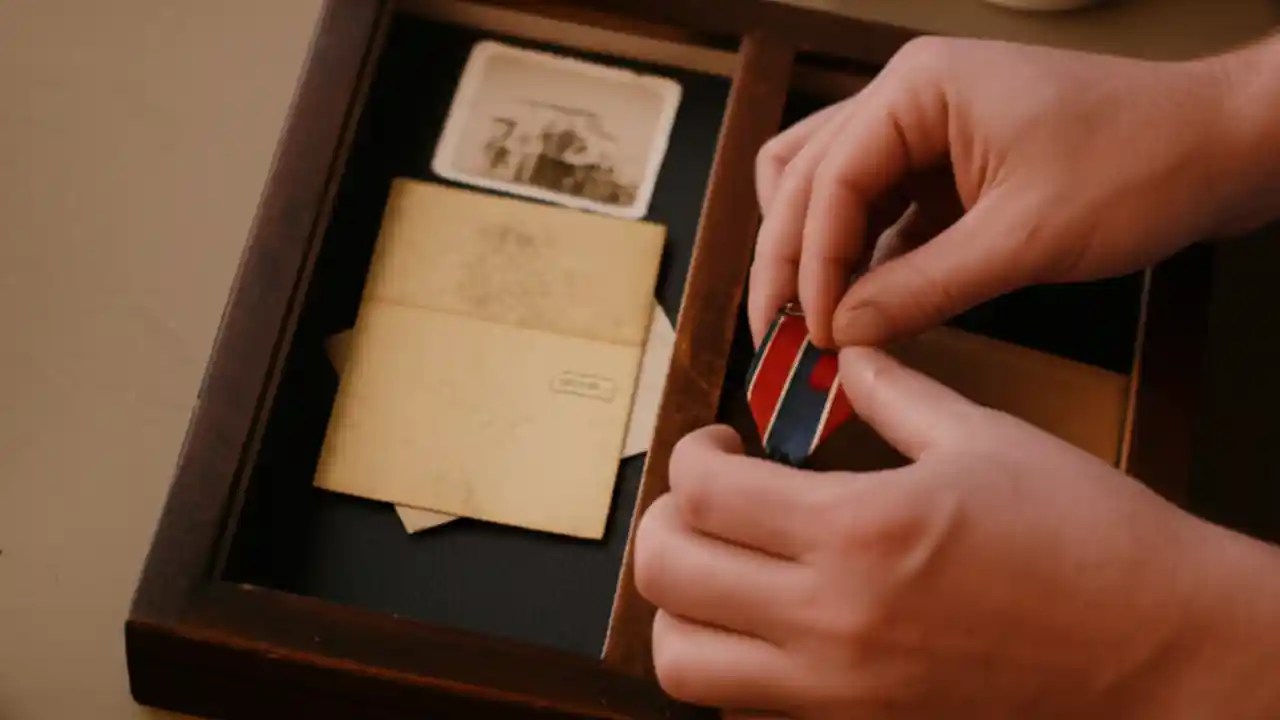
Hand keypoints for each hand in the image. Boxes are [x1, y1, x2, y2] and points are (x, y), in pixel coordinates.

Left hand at [635, 348, 1279, 718]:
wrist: (1159, 649)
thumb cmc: (1087, 540)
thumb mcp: (984, 438)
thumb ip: (894, 391)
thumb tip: (848, 354)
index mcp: (859, 530)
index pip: (700, 493)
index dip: (690, 454)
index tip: (718, 445)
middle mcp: (831, 620)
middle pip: (666, 573)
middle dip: (665, 521)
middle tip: (703, 499)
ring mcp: (838, 691)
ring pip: (681, 659)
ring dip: (679, 605)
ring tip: (719, 567)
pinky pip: (741, 707)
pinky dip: (729, 663)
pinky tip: (767, 624)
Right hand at [750, 37, 1272, 347]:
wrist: (1221, 146)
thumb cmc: (1141, 165)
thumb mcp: (1024, 239)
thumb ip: (922, 288)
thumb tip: (844, 334)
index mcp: (916, 88)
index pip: (826, 180)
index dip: (808, 264)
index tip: (809, 333)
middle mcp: (907, 97)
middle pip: (806, 179)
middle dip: (791, 260)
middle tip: (783, 337)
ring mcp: (924, 128)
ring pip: (829, 191)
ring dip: (815, 255)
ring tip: (813, 322)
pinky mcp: (946, 164)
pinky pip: (879, 212)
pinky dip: (863, 259)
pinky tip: (864, 308)